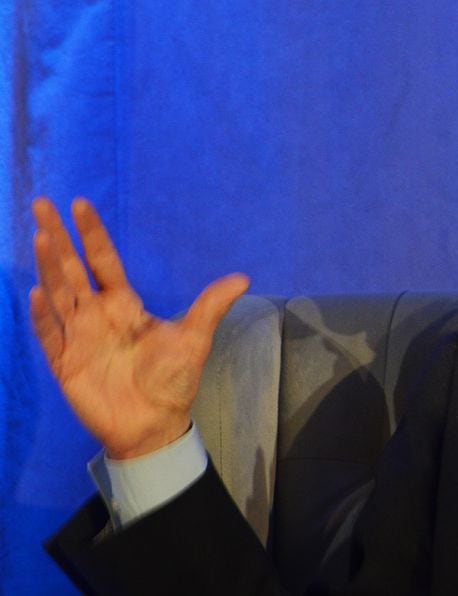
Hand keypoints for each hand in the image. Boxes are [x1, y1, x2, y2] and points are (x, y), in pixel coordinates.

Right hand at [29, 197, 248, 459]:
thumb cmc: (172, 381)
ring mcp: (78, 337)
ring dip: (48, 267)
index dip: (92, 234)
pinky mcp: (65, 363)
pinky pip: (51, 335)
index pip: (103, 261)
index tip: (80, 204)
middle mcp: (96, 315)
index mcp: (124, 305)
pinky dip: (44, 316)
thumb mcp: (195, 340)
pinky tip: (39, 292)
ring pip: (58, 295)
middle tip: (42, 204)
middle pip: (72, 269)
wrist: (155, 425)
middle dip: (58, 238)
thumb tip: (244, 278)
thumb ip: (211, 307)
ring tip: (41, 237)